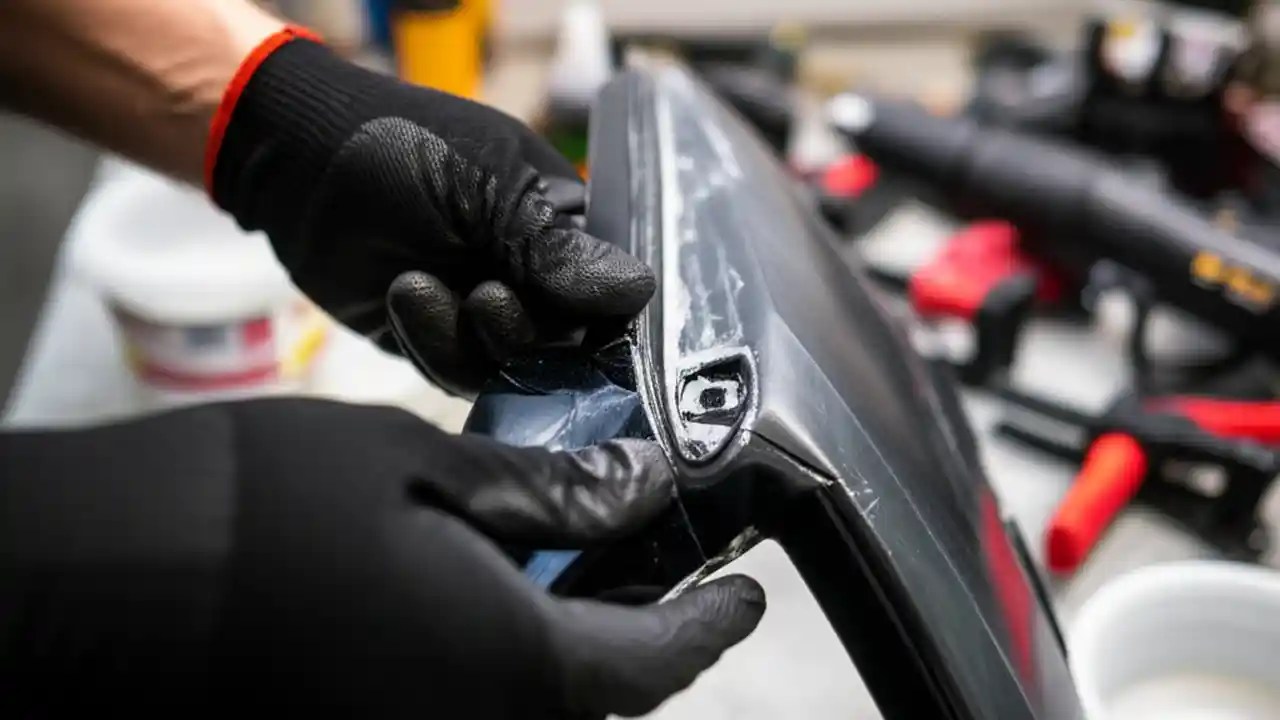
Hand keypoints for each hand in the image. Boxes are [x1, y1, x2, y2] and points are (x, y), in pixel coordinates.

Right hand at [0, 399, 764, 717]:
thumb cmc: (253, 508)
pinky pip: (463, 705)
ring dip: (564, 653)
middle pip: (595, 701)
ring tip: (565, 574)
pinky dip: (495, 663)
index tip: (748, 595)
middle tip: (653, 573)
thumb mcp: (417, 469)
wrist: (86, 587)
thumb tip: (641, 491)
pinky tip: (474, 602)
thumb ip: (545, 495)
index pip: (654, 664)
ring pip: (529, 707)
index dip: (712, 625)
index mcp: (509, 669)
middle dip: (638, 641)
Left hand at [209, 36, 653, 396]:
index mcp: (566, 227)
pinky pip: (458, 374)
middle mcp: (536, 276)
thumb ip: (556, 247)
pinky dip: (432, 344)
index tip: (574, 331)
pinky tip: (404, 294)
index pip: (613, 296)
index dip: (600, 322)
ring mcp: (487, 312)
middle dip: (524, 331)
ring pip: (511, 370)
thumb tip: (642, 292)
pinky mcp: (438, 342)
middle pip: (567, 347)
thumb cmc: (402, 149)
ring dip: (471, 338)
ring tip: (420, 284)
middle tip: (484, 295)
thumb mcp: (488, 187)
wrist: (295, 163)